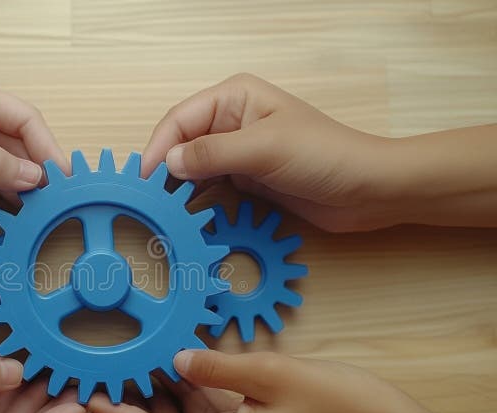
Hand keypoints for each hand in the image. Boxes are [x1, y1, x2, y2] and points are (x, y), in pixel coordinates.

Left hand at [0, 75, 67, 203]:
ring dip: (23, 189)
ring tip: (43, 215)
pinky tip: (15, 216)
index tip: (65, 181)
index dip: (49, 149)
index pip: (27, 121)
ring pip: (7, 168)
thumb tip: (37, 180)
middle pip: (22, 146)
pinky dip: (2, 198)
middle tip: (59, 204)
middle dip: (40, 172)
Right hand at [141, 73, 403, 231]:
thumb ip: (213, 154)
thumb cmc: (324, 156)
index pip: (180, 120)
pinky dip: (195, 199)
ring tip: (158, 212)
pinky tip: (183, 215)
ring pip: (192, 167)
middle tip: (143, 200)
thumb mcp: (264, 150)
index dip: (158, 149)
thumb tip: (169, 164)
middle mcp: (231, 121)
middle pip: (181, 143)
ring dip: (176, 188)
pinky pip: (209, 186)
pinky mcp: (246, 177)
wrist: (368, 190)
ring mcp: (238, 151)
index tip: (141, 180)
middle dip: (162, 169)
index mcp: (234, 98)